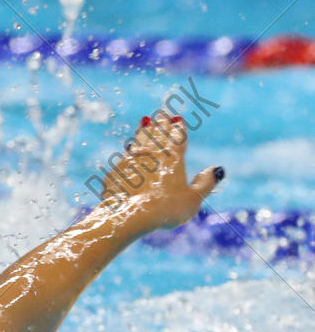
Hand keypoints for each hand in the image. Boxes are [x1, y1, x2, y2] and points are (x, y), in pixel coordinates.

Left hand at [96, 112, 223, 233]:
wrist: (126, 217)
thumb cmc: (164, 210)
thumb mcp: (192, 200)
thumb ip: (205, 183)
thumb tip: (217, 169)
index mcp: (173, 157)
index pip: (177, 137)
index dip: (178, 128)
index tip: (177, 119)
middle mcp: (152, 154)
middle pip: (157, 135)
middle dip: (160, 124)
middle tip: (161, 114)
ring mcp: (130, 161)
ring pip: (138, 141)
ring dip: (143, 132)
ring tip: (145, 123)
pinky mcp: (115, 172)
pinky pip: (123, 159)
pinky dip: (128, 152)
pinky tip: (127, 151)